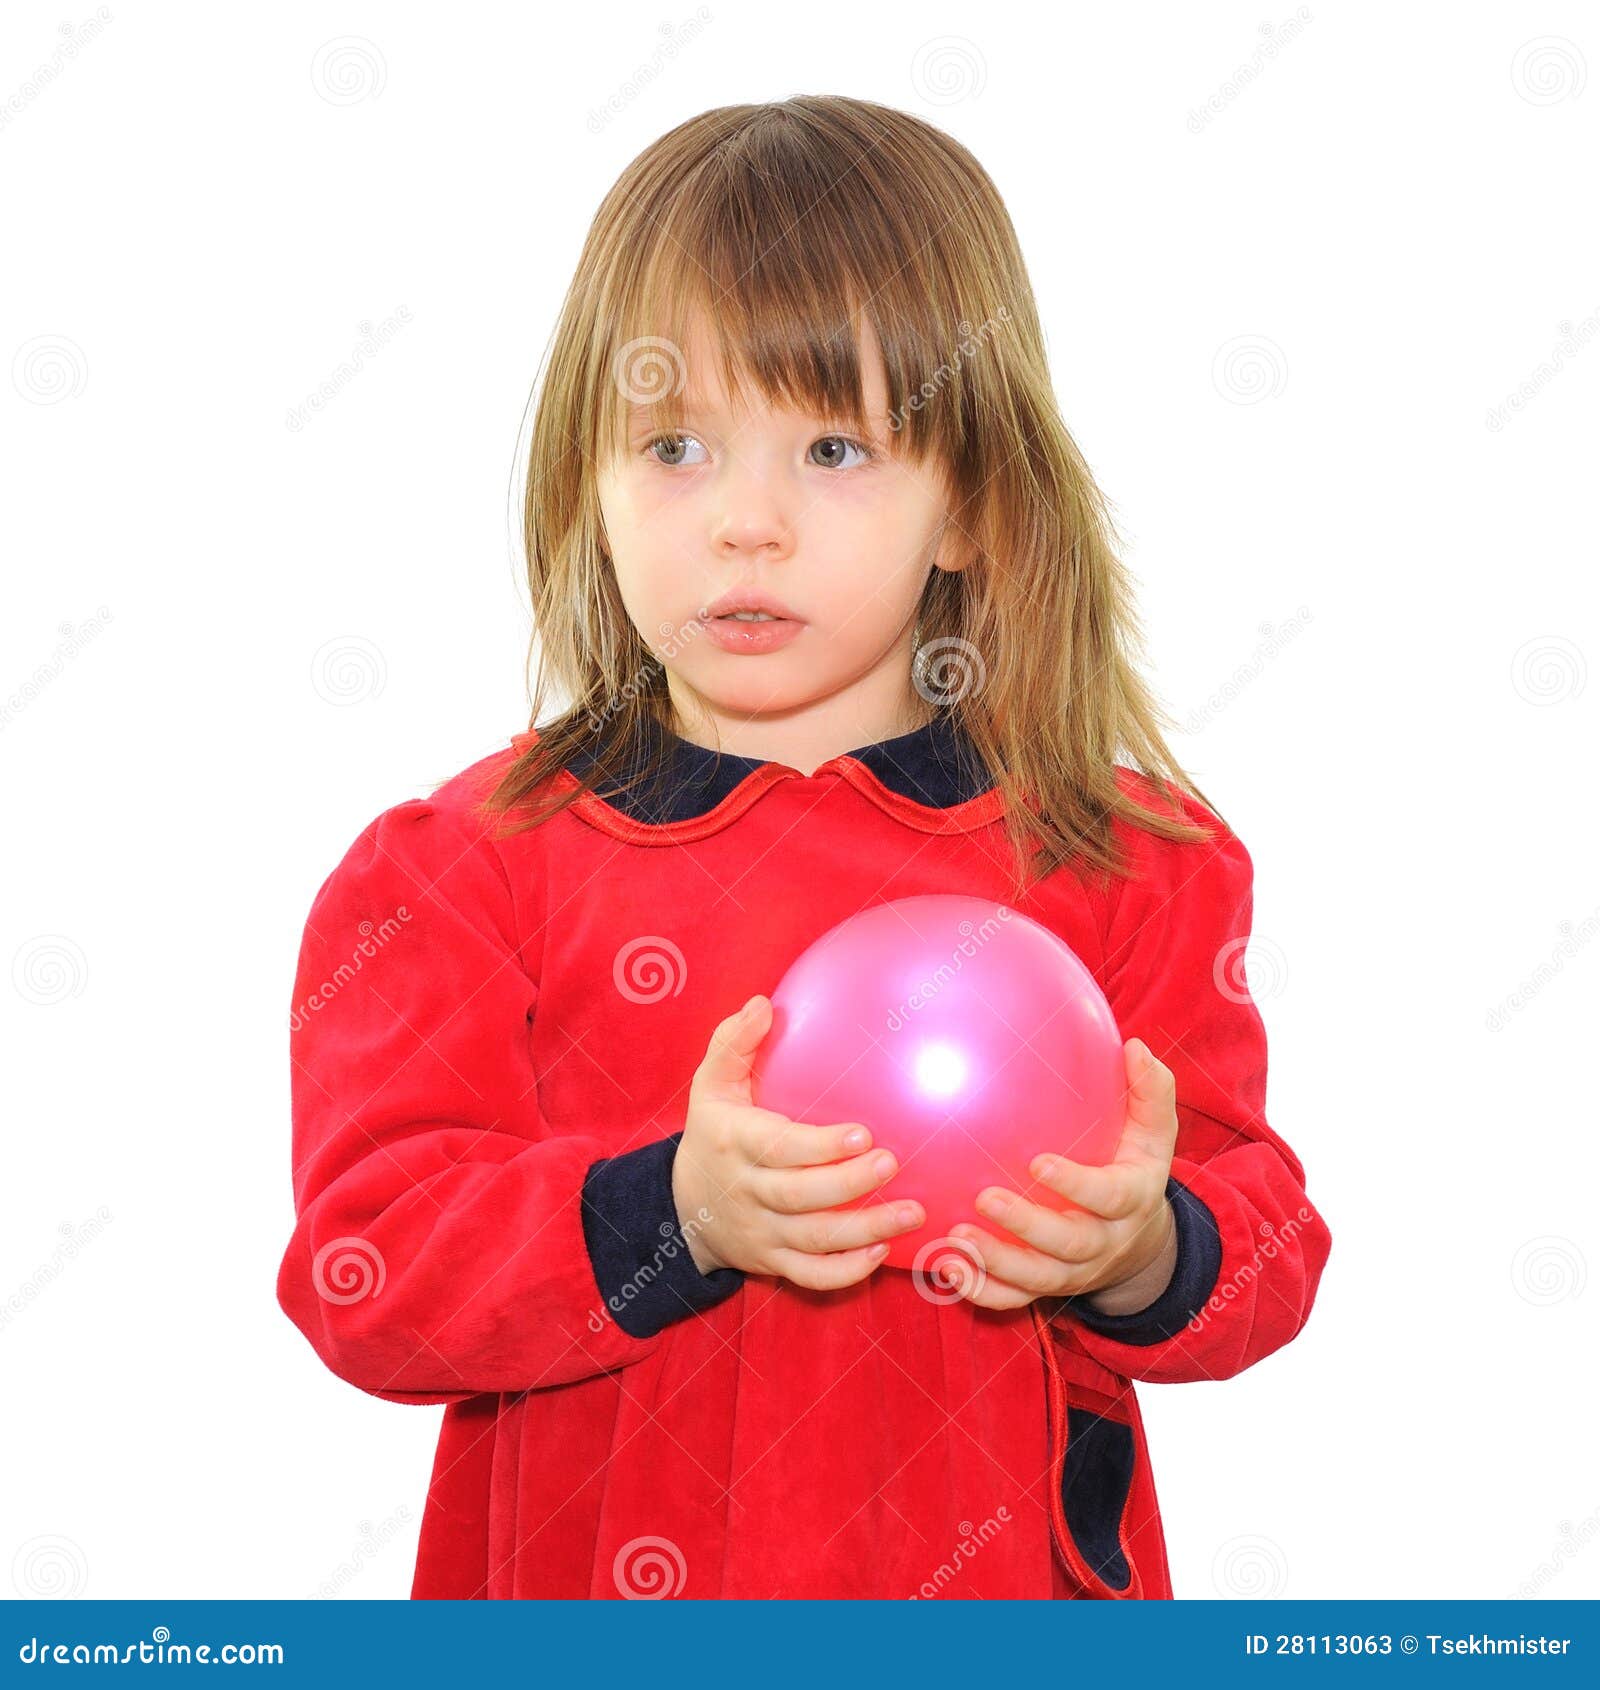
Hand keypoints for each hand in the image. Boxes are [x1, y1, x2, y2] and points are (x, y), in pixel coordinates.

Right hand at [671, 995, 926, 1290]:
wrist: (683, 1206)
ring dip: (864, 1229)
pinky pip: (811, 1275)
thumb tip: (763, 1004)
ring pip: (813, 1240)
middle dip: (849, 1184)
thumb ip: (734, 1042)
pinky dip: (846, 1271)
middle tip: (895, 1163)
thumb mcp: (711, 1084)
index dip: (819, 1147)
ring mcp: (761, 1232)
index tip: (863, 1133)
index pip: (778, 1149)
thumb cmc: (714, 1131)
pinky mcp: (773, 1262)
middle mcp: (746, 1191)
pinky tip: (883, 1251)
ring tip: (913, 1213)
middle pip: (799, 1197)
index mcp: (734, 1143)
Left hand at [940, 1038, 1180, 1311]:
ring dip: (994, 1263)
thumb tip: (1135, 1047)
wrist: (1141, 1243)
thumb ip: (1151, 1091)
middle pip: (1067, 1245)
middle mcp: (1102, 1243)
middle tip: (984, 1198)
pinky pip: (1012, 1300)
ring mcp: (1073, 1272)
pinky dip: (980, 1292)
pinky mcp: (1046, 1289)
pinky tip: (945, 1267)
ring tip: (954, 1237)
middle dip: (1026, 1227)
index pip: (1106, 1197)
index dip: (1075, 1185)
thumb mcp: (1155, 1132)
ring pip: (1035, 1280)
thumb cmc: (1135, 1167)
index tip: (1036, 1162)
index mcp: (1129, 1201)